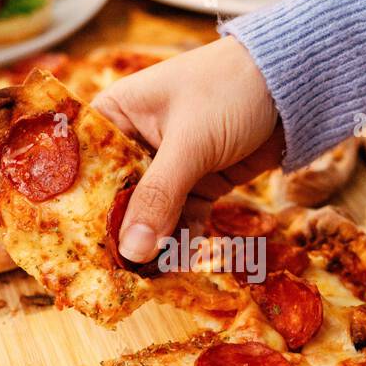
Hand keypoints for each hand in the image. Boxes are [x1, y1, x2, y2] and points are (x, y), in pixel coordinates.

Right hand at [92, 36, 280, 262]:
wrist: (294, 86)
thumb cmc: (230, 91)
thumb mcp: (190, 143)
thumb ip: (160, 197)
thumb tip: (132, 251)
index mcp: (117, 115)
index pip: (84, 165)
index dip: (75, 205)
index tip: (71, 245)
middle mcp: (136, 142)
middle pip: (114, 198)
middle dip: (117, 234)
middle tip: (110, 275)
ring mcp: (169, 166)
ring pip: (151, 215)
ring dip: (152, 244)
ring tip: (147, 278)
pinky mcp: (199, 184)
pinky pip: (182, 220)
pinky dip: (183, 241)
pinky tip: (180, 264)